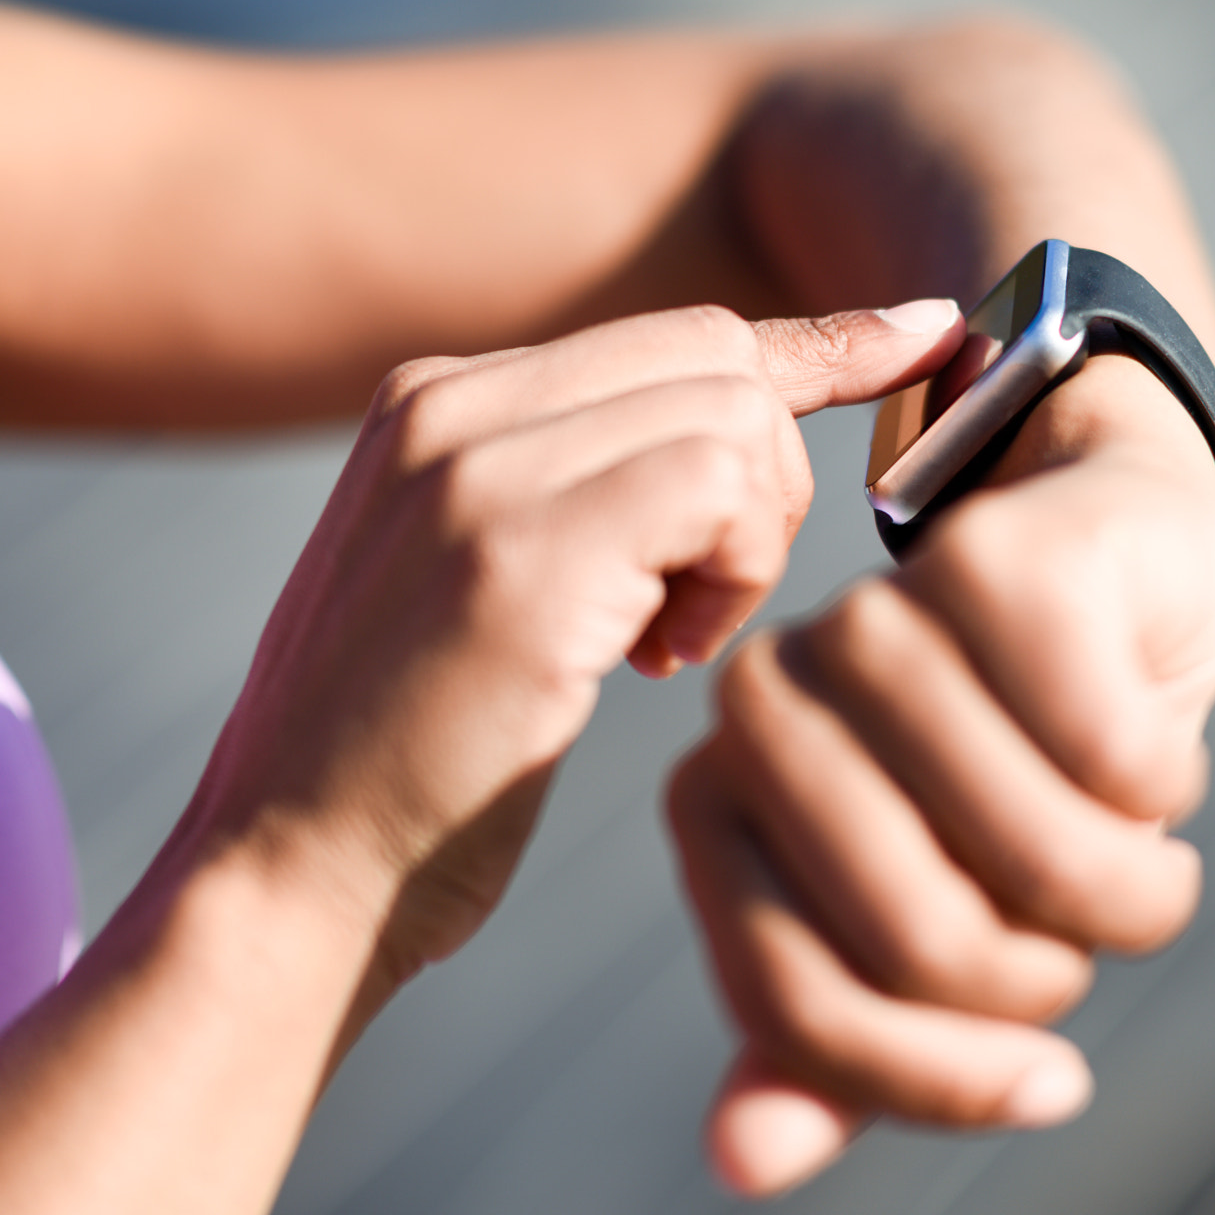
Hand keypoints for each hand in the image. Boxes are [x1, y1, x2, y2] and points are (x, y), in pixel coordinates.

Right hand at [184, 298, 965, 1005]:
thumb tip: (732, 449)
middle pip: (719, 356)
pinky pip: (719, 485)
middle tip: (707, 604)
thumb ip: (573, 492)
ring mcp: (474, 470)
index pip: (675, 337)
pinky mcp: (517, 555)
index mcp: (435, 402)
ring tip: (670, 641)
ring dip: (750, 540)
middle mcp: (447, 406)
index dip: (818, 344)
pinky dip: (735, 571)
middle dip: (770, 478)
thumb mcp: (487, 584)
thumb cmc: (410, 762)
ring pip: (733, 412)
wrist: (290, 881)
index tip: (923, 334)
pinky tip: (666, 657)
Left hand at [668, 353, 1214, 1193]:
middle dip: (1048, 978)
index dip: (937, 1082)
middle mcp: (760, 702)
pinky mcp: (994, 565)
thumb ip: (832, 1043)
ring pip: (1033, 856)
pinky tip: (1154, 752)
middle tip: (1091, 930)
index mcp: (712, 803)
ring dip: (1135, 892)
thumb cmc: (1004, 767)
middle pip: (920, 944)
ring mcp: (870, 618)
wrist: (1102, 576)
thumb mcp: (927, 917)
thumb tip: (744, 1165)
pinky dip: (1167, 788)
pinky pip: (1113, 761)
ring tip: (1144, 855)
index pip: (796, 1007)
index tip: (1052, 1086)